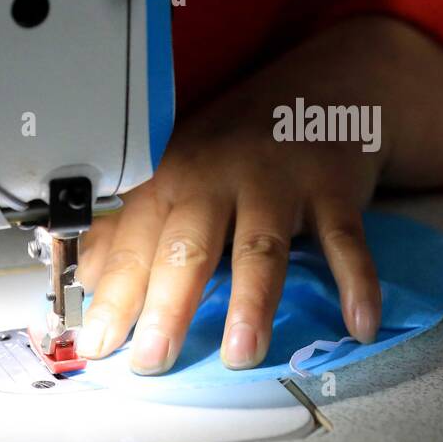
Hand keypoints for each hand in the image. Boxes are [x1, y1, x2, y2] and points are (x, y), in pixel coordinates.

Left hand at [74, 15, 442, 373]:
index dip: (113, 295)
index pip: (133, 243)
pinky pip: (345, 239)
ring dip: (250, 302)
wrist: (322, 83)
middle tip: (152, 358)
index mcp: (169, 178)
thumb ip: (131, 228)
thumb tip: (84, 282)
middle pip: (188, 246)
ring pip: (259, 246)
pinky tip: (358, 326)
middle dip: (167, 304)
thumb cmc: (233, 145)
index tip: (96, 344)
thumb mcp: (173, 173)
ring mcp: (277, 180)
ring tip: (240, 355)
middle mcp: (217, 177)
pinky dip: (356, 282)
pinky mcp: (334, 185)